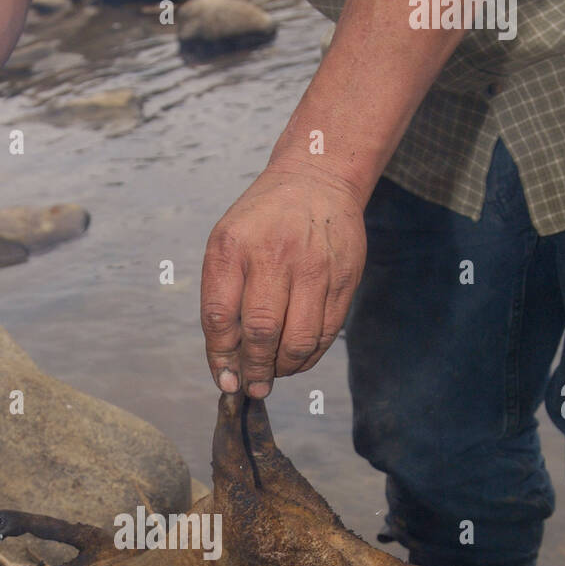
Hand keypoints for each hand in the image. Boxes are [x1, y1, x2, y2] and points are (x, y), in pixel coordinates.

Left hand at [201, 163, 366, 396]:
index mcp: (233, 246)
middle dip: (255, 370)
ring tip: (275, 372)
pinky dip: (309, 356)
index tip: (226, 380)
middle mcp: (274, 254)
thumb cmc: (262, 222)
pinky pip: (326, 333)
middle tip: (253, 386)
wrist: (317, 179)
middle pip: (260, 332)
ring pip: (298, 340)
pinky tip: (296, 358)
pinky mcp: (345, 278)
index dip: (221, 358)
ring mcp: (314, 266)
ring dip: (283, 368)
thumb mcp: (227, 244)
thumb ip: (221, 300)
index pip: (219, 317)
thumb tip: (227, 365)